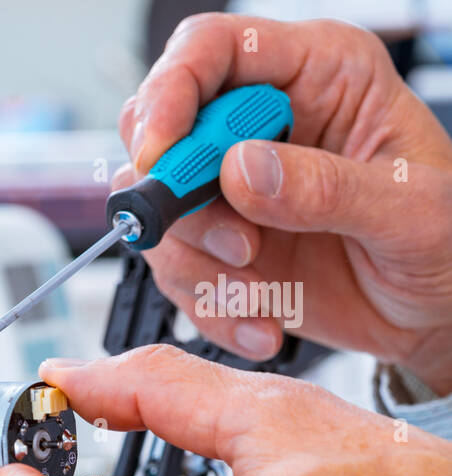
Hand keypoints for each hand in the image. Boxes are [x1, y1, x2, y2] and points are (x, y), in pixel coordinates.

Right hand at [120, 13, 451, 394]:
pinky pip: (174, 273)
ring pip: (156, 211)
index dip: (171, 93)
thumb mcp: (412, 212)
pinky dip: (210, 306)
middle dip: (176, 196)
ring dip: (198, 264)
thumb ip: (328, 187)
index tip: (160, 157)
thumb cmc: (445, 244)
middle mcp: (260, 126)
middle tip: (235, 244)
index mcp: (316, 75)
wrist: (435, 315)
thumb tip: (240, 170)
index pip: (211, 50)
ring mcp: (230, 191)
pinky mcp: (215, 249)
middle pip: (159, 130)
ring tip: (262, 293)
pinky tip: (264, 321)